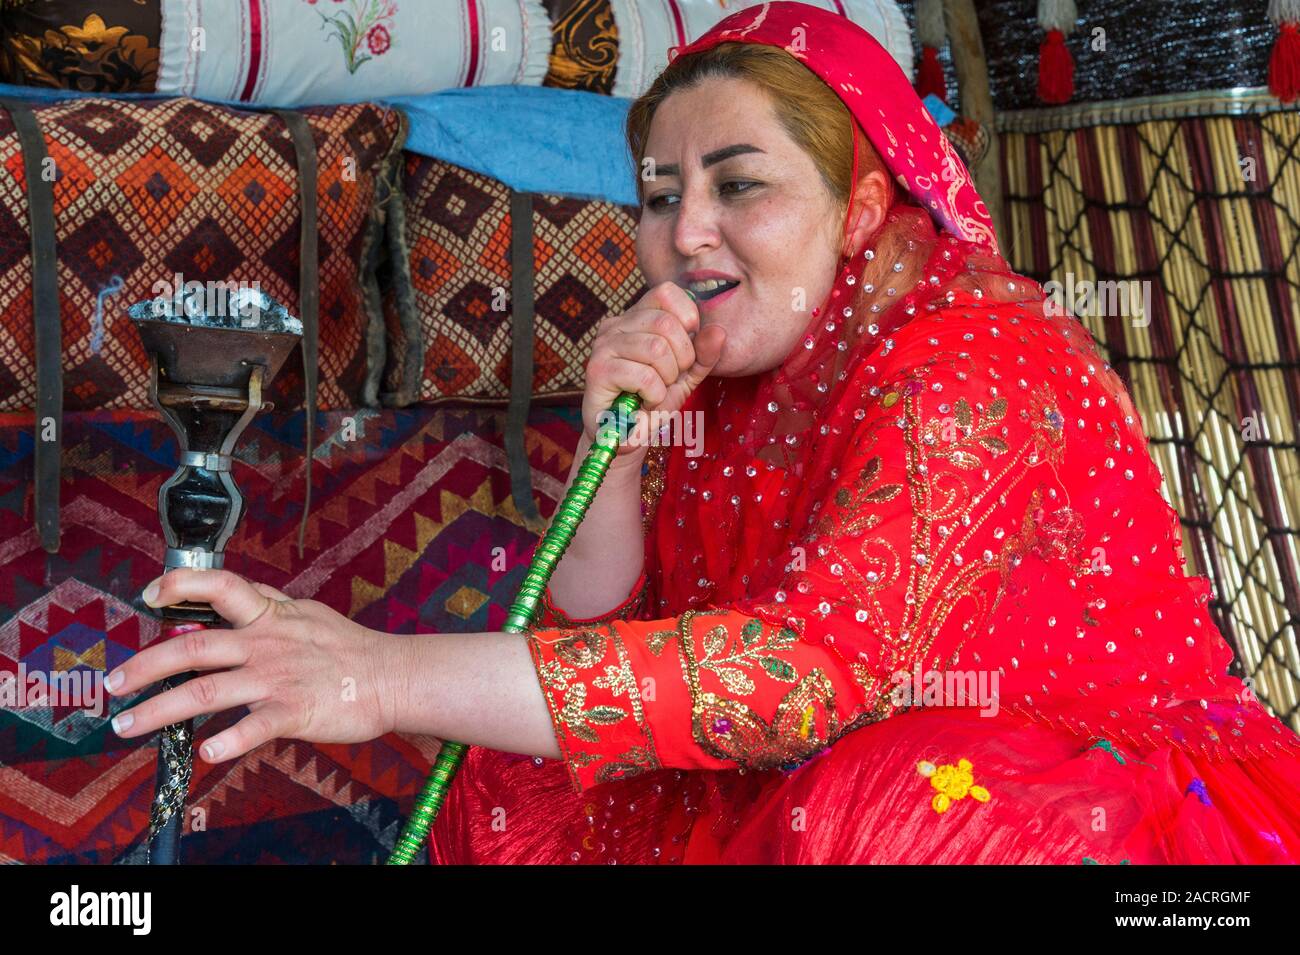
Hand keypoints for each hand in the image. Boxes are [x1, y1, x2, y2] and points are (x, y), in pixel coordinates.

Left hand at [107, 570, 407, 761]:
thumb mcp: (306, 611)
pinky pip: (253, 728)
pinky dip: (228, 742)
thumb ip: (268, 603)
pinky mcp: (294, 712)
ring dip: (160, 711)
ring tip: (130, 726)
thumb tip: (234, 591)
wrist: (391, 676)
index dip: (180, 585)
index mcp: (269, 616)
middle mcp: (266, 644)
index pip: (220, 587)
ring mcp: (277, 678)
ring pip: (207, 692)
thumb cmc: (348, 648)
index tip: (149, 594)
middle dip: (144, 667)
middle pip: (193, 648)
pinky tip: (206, 753)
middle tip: (113, 685)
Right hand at [582, 281, 726, 455]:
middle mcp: (615, 325)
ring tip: (655, 392)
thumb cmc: (651, 402)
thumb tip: (718, 331)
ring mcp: (603, 346)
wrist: (625, 438)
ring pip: (656, 348)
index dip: (687, 318)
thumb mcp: (686, 376)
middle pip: (666, 323)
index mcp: (635, 318)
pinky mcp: (598, 370)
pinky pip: (644, 376)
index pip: (665, 292)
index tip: (686, 349)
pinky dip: (654, 395)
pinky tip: (644, 402)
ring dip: (667, 379)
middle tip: (670, 379)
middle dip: (682, 358)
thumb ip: (703, 354)